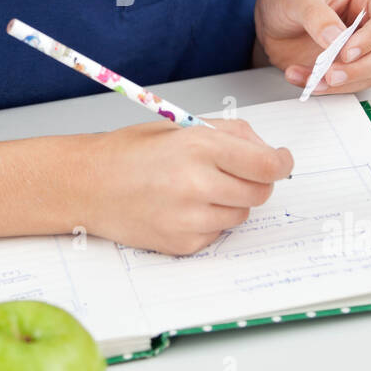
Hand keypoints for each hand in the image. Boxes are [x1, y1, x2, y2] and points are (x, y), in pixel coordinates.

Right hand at [84, 119, 292, 255]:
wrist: (88, 185)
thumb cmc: (131, 152)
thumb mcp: (181, 127)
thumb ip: (229, 134)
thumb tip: (267, 151)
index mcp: (199, 147)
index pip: (266, 164)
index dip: (281, 162)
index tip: (281, 161)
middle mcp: (197, 184)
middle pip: (260, 192)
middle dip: (256, 182)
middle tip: (235, 173)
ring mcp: (190, 218)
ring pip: (241, 215)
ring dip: (231, 202)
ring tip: (197, 189)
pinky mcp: (183, 243)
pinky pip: (218, 234)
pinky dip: (209, 221)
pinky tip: (181, 208)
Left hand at [253, 0, 370, 94]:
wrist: (271, 24)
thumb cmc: (288, 2)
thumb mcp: (296, 0)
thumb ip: (316, 16)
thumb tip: (337, 38)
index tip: (346, 52)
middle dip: (361, 68)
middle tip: (330, 74)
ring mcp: (365, 49)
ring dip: (342, 83)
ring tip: (310, 79)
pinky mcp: (352, 69)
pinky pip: (350, 85)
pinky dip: (326, 88)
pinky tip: (301, 78)